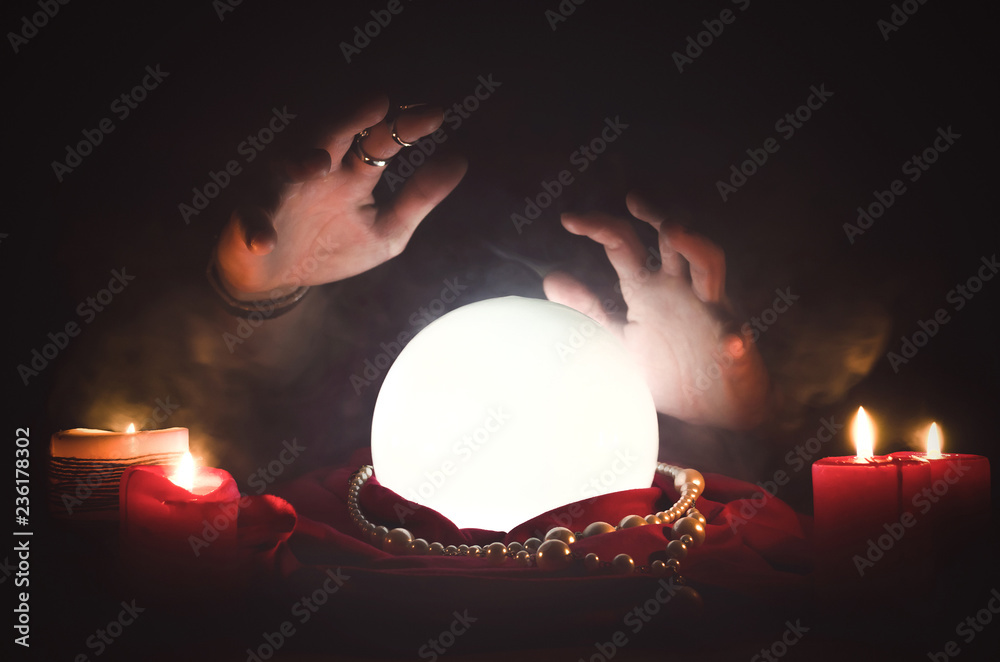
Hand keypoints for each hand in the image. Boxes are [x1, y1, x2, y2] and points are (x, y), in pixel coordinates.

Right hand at [215, 96, 467, 299]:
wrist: (278, 277)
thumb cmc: (334, 247)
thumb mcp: (387, 229)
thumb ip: (420, 198)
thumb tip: (460, 159)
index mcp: (352, 170)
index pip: (380, 138)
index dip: (405, 125)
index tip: (437, 113)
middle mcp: (316, 170)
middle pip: (332, 133)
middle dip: (352, 117)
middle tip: (379, 100)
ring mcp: (281, 191)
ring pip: (286, 166)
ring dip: (299, 162)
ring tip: (316, 164)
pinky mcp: (250, 220)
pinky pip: (251, 221)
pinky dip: (255, 230)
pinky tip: (263, 241)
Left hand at [543, 192, 768, 428]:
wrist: (713, 408)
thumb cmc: (669, 367)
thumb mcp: (619, 335)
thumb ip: (588, 307)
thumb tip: (551, 277)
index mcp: (648, 288)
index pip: (623, 245)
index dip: (599, 227)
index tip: (569, 220)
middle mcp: (679, 289)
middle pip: (670, 240)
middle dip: (653, 216)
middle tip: (630, 200)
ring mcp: (709, 311)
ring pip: (708, 264)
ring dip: (695, 246)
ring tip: (675, 231)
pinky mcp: (733, 346)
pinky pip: (735, 339)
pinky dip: (734, 339)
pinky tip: (731, 342)